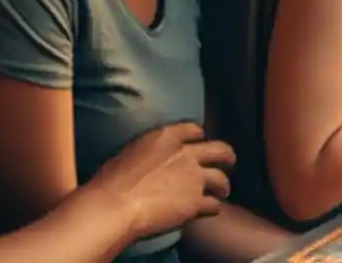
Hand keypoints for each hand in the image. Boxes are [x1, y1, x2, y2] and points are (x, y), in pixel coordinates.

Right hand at [88, 122, 235, 240]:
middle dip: (226, 156)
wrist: (117, 204)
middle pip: (219, 150)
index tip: (198, 142)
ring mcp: (194, 178)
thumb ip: (151, 151)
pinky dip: (213, 208)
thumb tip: (153, 160)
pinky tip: (209, 211)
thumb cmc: (113, 178)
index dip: (198, 136)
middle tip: (228, 162)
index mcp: (167, 136)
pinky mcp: (196, 202)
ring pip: (221, 180)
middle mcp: (186, 153)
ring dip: (223, 186)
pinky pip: (214, 206)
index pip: (193, 129)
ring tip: (222, 192)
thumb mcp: (132, 151)